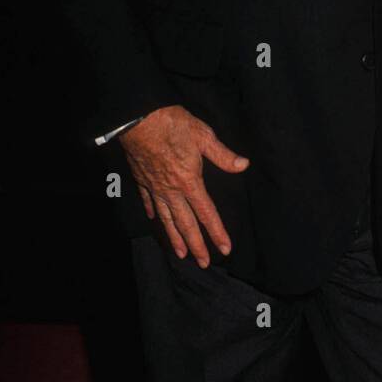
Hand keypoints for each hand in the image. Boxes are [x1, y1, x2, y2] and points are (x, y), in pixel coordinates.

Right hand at [120, 106, 249, 265]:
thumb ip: (223, 155)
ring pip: (167, 219)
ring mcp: (155, 187)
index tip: (225, 248)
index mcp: (190, 182)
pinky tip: (157, 221)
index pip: (207, 213)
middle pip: (186, 224)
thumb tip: (243, 165)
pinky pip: (149, 202)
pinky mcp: (142, 180)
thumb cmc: (172, 124)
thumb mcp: (203, 136)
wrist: (138, 118)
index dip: (217, 232)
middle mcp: (172, 190)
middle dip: (196, 245)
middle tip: (203, 263)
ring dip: (175, 238)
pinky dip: (155, 214)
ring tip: (181, 254)